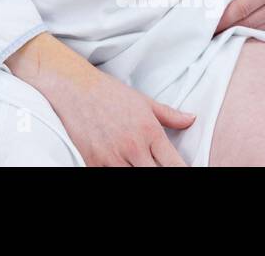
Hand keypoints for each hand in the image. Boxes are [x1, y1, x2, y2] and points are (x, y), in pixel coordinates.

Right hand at [7, 32, 192, 165]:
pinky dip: (114, 171)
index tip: (182, 170)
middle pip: (156, 174)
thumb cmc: (108, 93)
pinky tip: (117, 163)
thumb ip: (170, 114)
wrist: (73, 87)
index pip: (175, 165)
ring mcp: (113, 158)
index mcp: (150, 133)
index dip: (181, 170)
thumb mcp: (143, 101)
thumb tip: (192, 119)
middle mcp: (134, 148)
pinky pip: (109, 175)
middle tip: (152, 164)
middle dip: (158, 171)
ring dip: (136, 171)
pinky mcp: (93, 163)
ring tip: (134, 162)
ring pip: (133, 177)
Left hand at [212, 0, 264, 35]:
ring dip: (234, 31)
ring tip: (218, 28)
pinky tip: (232, 28)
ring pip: (252, 30)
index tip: (207, 25)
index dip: (222, 19)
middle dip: (226, 27)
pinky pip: (259, 33)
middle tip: (208, 30)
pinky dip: (244, 32)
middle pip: (246, 23)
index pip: (241, 9)